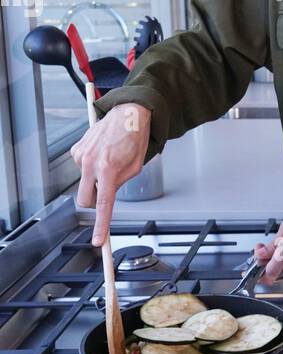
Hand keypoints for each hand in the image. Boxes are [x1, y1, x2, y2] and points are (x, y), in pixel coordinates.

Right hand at [71, 103, 151, 245]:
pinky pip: (82, 168)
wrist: (127, 113)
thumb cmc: (135, 138)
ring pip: (84, 182)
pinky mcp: (76, 149)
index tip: (98, 240)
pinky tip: (101, 154)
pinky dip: (91, 166)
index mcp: (108, 169)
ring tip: (109, 161)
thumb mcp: (135, 167)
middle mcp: (90, 163)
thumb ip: (120, 184)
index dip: (101, 225)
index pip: (103, 205)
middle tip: (107, 192)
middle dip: (94, 202)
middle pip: (85, 199)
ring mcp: (80, 156)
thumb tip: (107, 196)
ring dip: (95, 179)